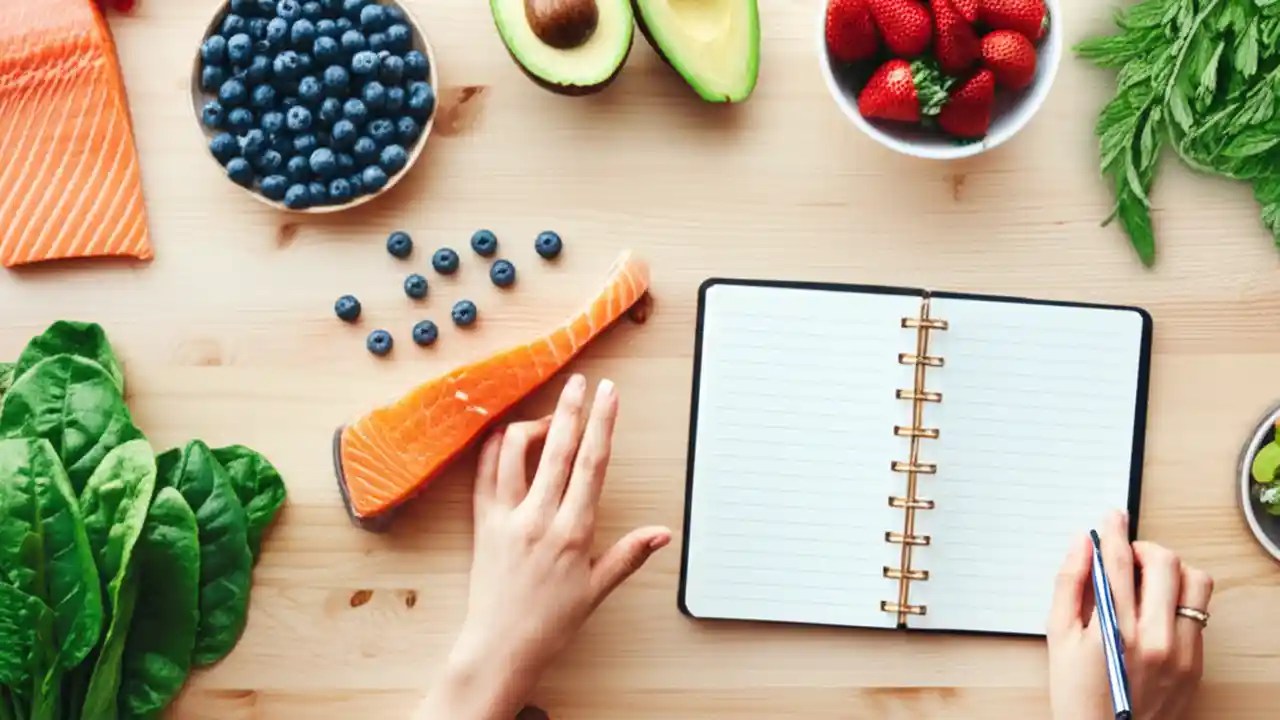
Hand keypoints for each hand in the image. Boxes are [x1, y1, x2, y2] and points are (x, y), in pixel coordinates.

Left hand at [416, 375, 671, 719]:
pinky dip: (495, 450)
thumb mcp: (597, 589)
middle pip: (556, 448)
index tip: (608, 395)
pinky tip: (507, 440)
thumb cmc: (550, 622)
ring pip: (514, 453)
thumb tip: (663, 533)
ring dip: (531, 426)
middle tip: (580, 382)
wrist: (501, 645)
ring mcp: (506, 517)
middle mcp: (538, 517)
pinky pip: (483, 474)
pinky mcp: (481, 522)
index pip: (591, 464)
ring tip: (548, 417)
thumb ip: (629, 554)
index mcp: (572, 531)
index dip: (602, 424)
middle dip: (571, 409)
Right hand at [1047, 511, 1213, 719]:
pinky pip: (1199, 613)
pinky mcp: (1196, 664)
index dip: (1114, 531)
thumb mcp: (1058, 638)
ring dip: (1171, 570)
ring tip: (1148, 579)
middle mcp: (1154, 638)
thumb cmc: (1077, 694)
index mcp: (1115, 630)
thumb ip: (1069, 584)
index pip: (1118, 561)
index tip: (1112, 515)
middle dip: (1144, 548)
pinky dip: (1179, 599)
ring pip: (1194, 582)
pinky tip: (1156, 609)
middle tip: (1127, 553)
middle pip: (1163, 563)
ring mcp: (1181, 652)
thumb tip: (1082, 543)